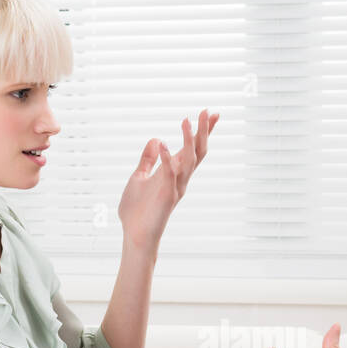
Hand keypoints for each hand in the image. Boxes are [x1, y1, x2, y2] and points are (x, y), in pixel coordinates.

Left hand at [118, 109, 218, 253]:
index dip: (202, 131)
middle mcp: (179, 179)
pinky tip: (163, 144)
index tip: (212, 114)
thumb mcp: (139, 177)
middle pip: (198, 152)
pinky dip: (166, 160)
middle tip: (209, 111)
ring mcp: (175, 188)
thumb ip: (148, 160)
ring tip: (187, 120)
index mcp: (174, 173)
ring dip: (188, 141)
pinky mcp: (166, 197)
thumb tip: (156, 139)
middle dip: (203, 132)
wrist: (134, 235)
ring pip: (189, 161)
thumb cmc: (136, 211)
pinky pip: (168, 175)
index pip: (192, 148)